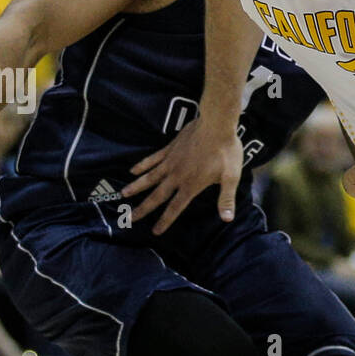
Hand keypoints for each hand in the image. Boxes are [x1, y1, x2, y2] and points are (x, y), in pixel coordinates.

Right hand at [123, 117, 240, 233]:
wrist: (216, 124)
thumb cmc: (226, 151)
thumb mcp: (231, 178)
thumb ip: (226, 199)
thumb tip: (227, 220)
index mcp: (191, 185)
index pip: (175, 208)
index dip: (165, 221)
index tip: (154, 231)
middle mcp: (177, 176)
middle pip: (156, 196)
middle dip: (143, 208)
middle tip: (129, 218)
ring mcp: (170, 161)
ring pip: (149, 177)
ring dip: (136, 187)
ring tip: (123, 194)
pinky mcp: (169, 149)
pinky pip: (152, 159)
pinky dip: (142, 165)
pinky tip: (133, 171)